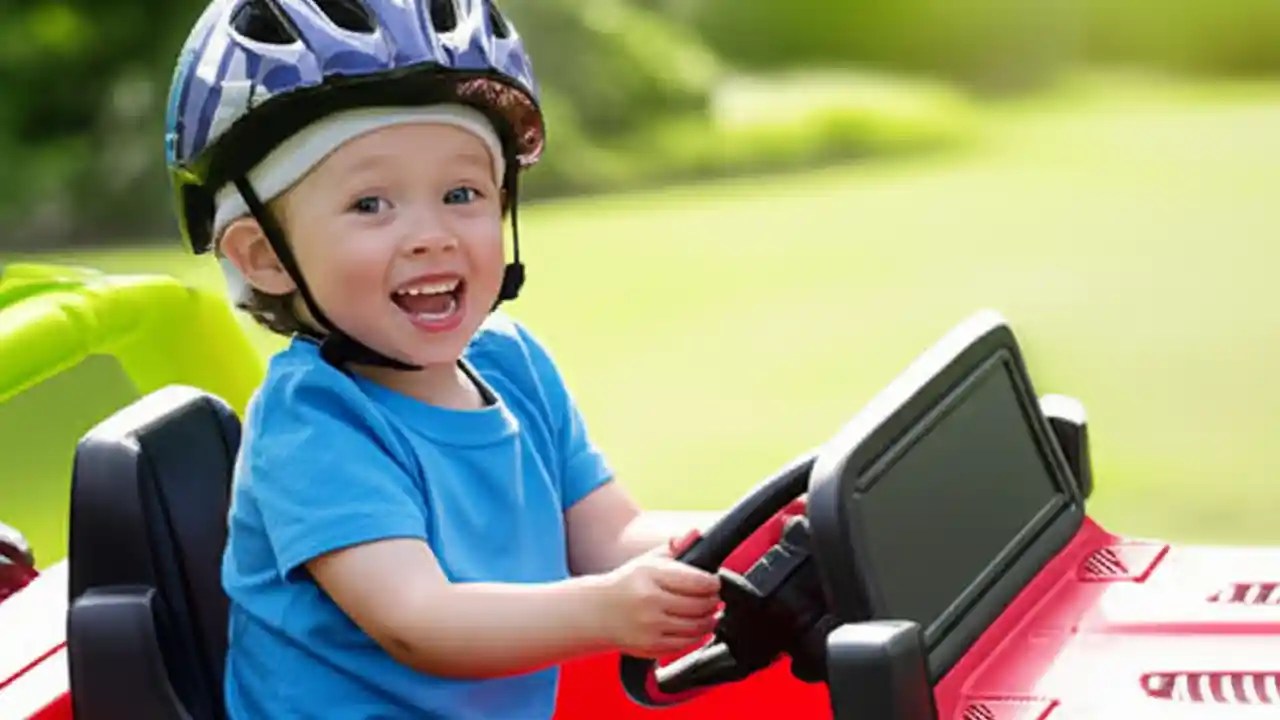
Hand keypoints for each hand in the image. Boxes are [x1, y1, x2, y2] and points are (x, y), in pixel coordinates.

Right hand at [595, 549, 721, 658]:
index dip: (713, 583)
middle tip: (715, 598)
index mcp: (651, 575)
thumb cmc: (625, 584)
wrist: (596, 612)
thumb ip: (672, 548)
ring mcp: (650, 626)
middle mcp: (650, 601)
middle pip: (700, 605)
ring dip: (710, 619)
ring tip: (711, 613)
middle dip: (713, 601)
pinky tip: (698, 628)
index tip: (715, 582)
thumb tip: (695, 534)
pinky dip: (697, 636)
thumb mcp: (645, 561)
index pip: (696, 581)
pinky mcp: (650, 646)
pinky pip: (685, 643)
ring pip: (696, 626)